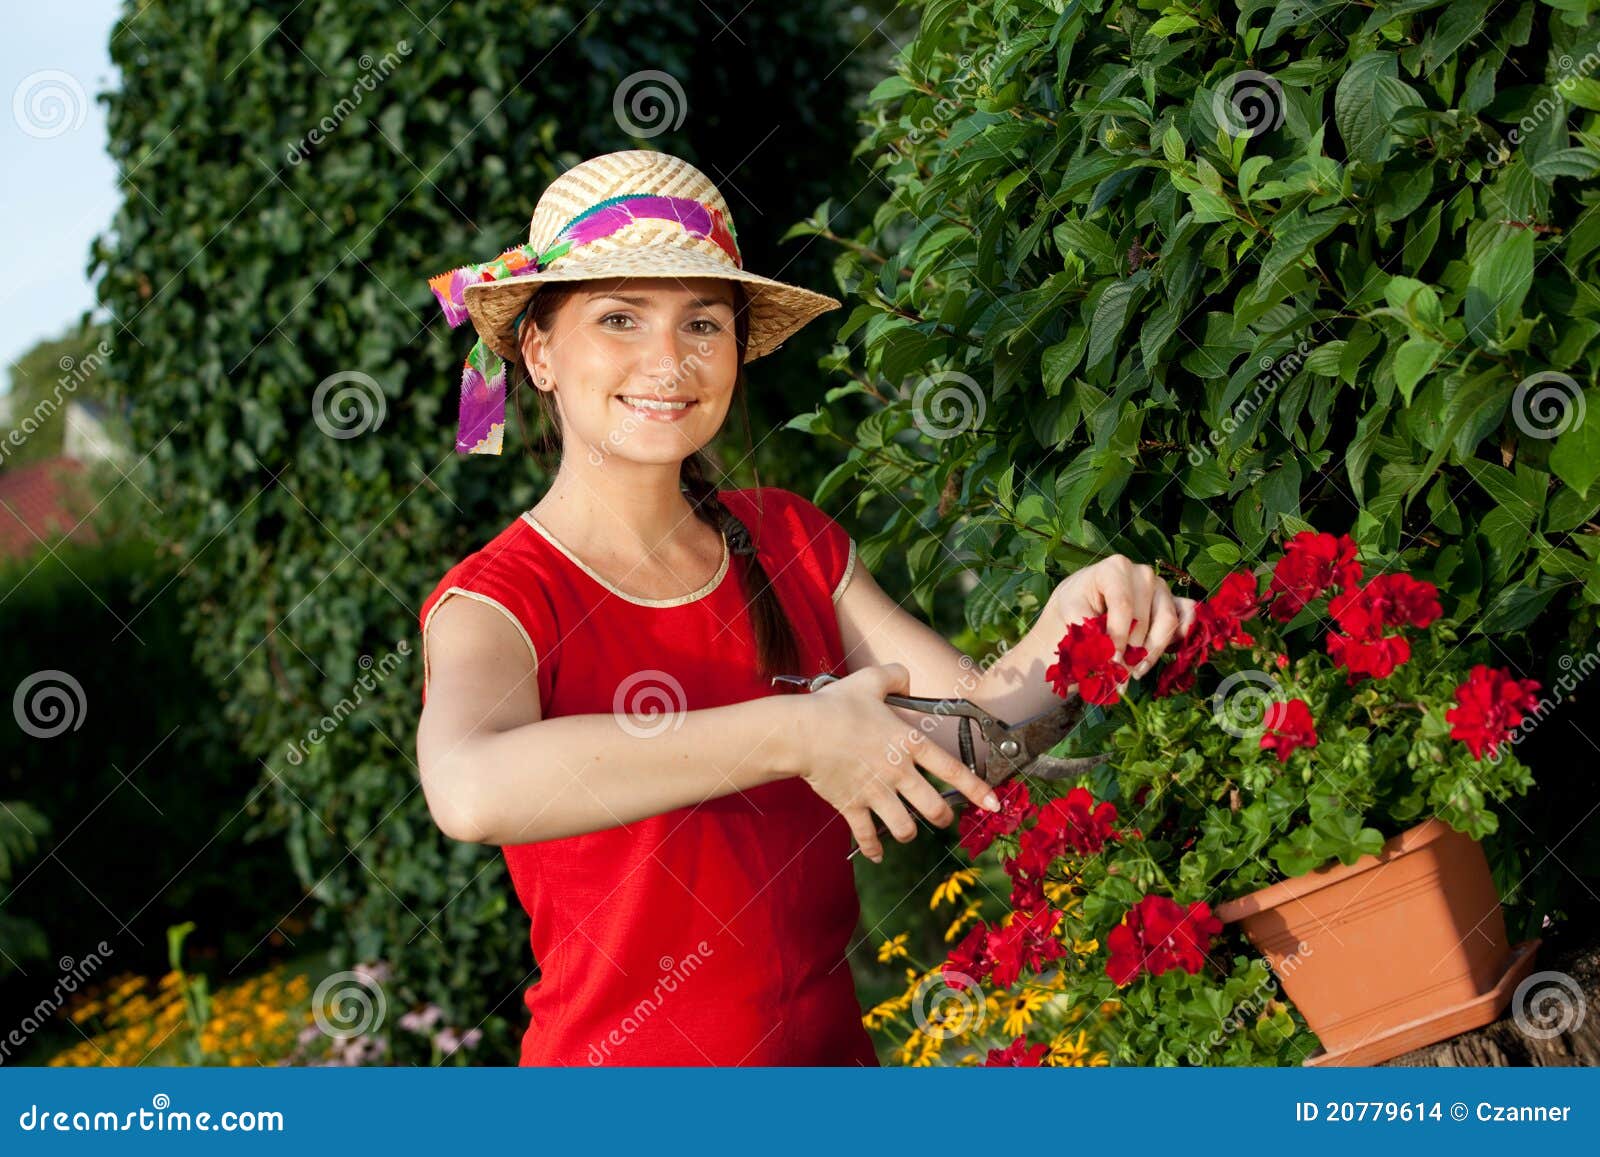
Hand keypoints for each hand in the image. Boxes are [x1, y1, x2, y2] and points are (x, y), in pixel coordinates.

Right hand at [798, 663, 1001, 863]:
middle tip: (943, 817)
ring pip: (904, 828)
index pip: (952, 770)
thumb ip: (895, 676)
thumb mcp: (870, 680)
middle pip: (934, 808)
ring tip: (906, 830)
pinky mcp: (851, 806)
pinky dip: (873, 848)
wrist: (800, 732)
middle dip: (943, 817)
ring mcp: (875, 793)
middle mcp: (897, 772)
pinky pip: (867, 836)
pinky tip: (877, 853)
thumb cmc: (835, 705)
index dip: (978, 790)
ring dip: (908, 833)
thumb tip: (908, 679)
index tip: (994, 805)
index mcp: (908, 743)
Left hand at [1051, 556, 1198, 679]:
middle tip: (1117, 673)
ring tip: (1133, 671)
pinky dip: (1178, 638)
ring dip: (1151, 652)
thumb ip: (1088, 634)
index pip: (1123, 606)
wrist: (1086, 598)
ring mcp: (1162, 587)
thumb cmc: (1077, 603)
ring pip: (1167, 623)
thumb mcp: (1072, 612)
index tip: (1110, 663)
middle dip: (1131, 651)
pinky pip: (1187, 617)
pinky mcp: (1175, 600)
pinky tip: (1158, 655)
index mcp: (1115, 569)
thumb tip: (1109, 661)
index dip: (1117, 638)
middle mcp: (1143, 574)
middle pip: (1144, 619)